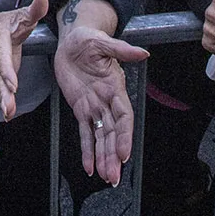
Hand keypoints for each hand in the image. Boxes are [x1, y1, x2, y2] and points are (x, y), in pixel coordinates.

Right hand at [0, 0, 48, 120]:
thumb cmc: (9, 24)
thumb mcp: (22, 15)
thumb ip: (34, 10)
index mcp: (0, 40)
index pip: (2, 56)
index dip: (6, 70)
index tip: (13, 83)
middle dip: (2, 90)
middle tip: (8, 104)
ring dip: (2, 100)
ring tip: (8, 112)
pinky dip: (2, 103)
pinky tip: (7, 114)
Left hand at [55, 22, 147, 183]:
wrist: (71, 40)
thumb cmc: (89, 39)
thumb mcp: (102, 42)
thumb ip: (122, 50)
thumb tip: (143, 53)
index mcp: (115, 87)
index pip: (123, 115)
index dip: (124, 135)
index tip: (123, 152)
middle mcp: (107, 101)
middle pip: (113, 132)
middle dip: (113, 154)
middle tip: (113, 176)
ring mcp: (94, 106)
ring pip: (101, 136)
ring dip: (103, 157)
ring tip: (106, 176)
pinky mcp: (80, 108)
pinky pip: (84, 132)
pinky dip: (87, 150)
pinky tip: (89, 167)